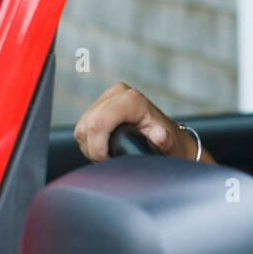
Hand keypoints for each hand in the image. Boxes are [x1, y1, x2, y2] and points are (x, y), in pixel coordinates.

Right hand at [73, 82, 188, 161]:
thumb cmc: (169, 143)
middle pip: (88, 127)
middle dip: (95, 149)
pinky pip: (83, 128)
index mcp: (133, 100)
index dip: (98, 148)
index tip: (110, 160)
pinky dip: (90, 142)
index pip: (98, 124)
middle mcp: (118, 93)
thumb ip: (165, 141)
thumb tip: (160, 136)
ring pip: (82, 128)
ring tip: (110, 154)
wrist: (167, 137)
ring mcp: (107, 97)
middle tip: (111, 160)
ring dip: (92, 146)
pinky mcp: (99, 105)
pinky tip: (106, 146)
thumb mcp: (170, 145)